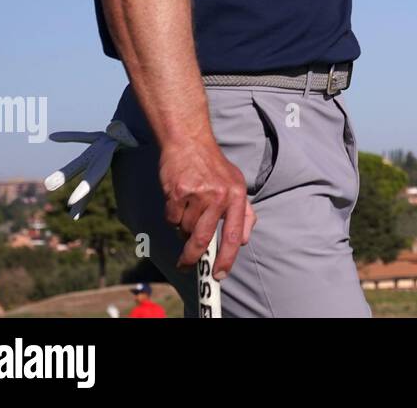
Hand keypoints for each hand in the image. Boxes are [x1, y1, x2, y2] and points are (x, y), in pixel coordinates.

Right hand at [159, 136, 256, 279]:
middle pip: (203, 239)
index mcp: (237, 196)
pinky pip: (172, 219)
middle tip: (187, 266)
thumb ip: (244, 212)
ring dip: (183, 228)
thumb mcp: (237, 183)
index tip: (219, 275)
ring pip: (185, 229)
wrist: (190, 142)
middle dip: (193, 258)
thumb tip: (243, 240)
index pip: (234, 235)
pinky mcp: (177, 192)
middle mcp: (219, 196)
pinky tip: (178, 200)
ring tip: (187, 210)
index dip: (227, 259)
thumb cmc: (213, 166)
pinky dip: (173, 216)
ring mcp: (198, 194)